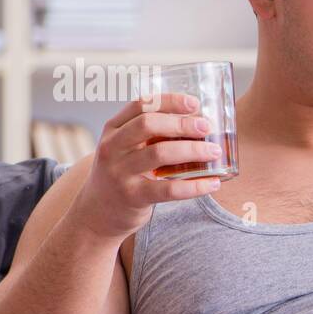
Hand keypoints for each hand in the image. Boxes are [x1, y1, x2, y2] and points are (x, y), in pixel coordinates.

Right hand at [69, 92, 223, 242]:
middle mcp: (113, 147)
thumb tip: (198, 121)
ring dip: (192, 150)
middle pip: (148, 125)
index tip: (194, 102)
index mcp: (114, 129)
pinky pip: (168, 190)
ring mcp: (120, 172)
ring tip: (214, 151)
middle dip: (181, 123)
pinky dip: (194, 186)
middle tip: (207, 127)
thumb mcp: (126, 148)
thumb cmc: (122, 173)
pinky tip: (212, 183)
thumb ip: (151, 134)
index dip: (169, 101)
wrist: (98, 212)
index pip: (140, 105)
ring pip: (159, 154)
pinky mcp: (132, 196)